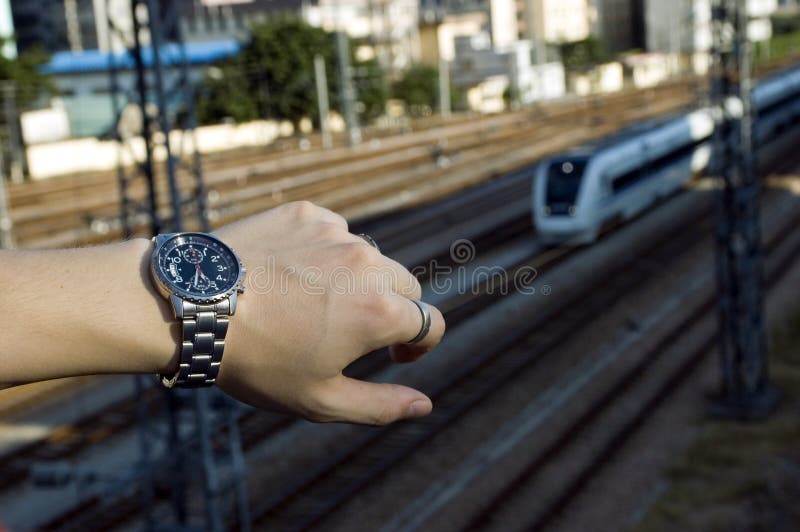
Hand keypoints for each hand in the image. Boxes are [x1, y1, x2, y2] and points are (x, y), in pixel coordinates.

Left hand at [213, 201, 445, 424]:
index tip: (394, 356)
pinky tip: (293, 273)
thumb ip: (382, 406)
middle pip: (406, 286)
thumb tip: (425, 405)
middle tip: (353, 331)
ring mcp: (337, 234)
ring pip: (370, 257)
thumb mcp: (320, 399)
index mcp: (381, 312)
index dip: (420, 345)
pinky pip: (335, 232)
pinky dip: (326, 252)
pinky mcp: (308, 214)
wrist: (191, 307)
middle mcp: (368, 265)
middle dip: (393, 310)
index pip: (431, 323)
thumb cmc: (256, 361)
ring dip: (358, 279)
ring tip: (313, 303)